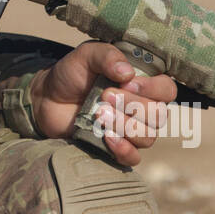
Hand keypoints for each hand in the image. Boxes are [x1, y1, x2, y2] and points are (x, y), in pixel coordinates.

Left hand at [30, 41, 177, 165]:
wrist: (47, 98)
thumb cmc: (72, 74)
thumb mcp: (86, 55)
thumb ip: (107, 56)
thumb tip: (127, 72)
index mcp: (142, 85)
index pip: (167, 90)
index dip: (152, 89)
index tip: (127, 83)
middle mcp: (142, 109)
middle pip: (159, 115)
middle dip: (132, 105)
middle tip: (105, 95)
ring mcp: (130, 131)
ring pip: (148, 137)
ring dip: (125, 125)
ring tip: (99, 114)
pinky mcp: (116, 149)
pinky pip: (133, 158)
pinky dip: (123, 149)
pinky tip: (107, 137)